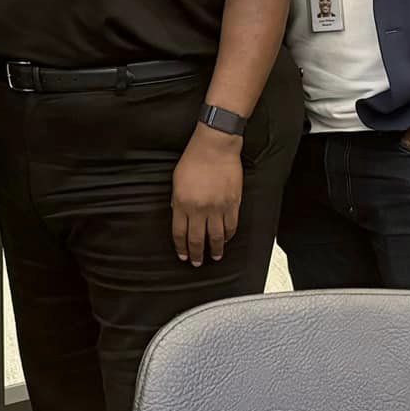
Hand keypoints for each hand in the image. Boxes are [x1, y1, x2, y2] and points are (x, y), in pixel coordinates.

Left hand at [171, 127, 242, 265]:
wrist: (215, 147)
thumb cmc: (194, 159)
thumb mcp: (176, 181)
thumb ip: (177, 201)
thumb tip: (179, 217)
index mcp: (182, 203)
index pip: (180, 233)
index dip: (181, 247)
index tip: (183, 256)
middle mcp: (199, 209)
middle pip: (197, 239)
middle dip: (197, 254)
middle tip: (197, 263)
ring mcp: (217, 207)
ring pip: (216, 237)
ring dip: (215, 250)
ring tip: (215, 257)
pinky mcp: (233, 204)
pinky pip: (231, 226)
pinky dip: (228, 237)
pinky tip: (226, 240)